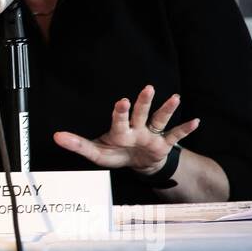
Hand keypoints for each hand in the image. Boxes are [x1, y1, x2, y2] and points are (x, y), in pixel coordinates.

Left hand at [53, 85, 198, 174]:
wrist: (136, 162)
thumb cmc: (115, 153)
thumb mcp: (95, 152)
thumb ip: (77, 144)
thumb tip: (56, 137)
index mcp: (120, 131)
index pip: (120, 120)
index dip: (120, 112)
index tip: (122, 101)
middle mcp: (137, 128)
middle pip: (141, 113)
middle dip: (144, 102)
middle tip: (147, 88)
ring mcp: (151, 134)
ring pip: (159, 119)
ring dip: (167, 109)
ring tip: (175, 98)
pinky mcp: (163, 143)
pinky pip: (175, 136)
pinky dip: (185, 129)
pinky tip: (195, 121)